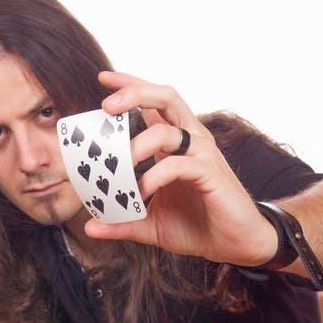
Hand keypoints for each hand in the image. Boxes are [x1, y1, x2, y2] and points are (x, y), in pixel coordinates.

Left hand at [84, 71, 277, 266]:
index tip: (103, 77)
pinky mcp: (210, 172)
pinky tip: (141, 193)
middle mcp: (190, 140)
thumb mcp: (150, 225)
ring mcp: (202, 154)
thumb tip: (90, 227)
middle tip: (106, 106)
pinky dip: (153, 177)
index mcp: (176, 144)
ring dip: (136, 146)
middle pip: (165, 97)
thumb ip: (122, 222)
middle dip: (134, 93)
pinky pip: (176, 165)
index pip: (153, 104)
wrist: (233, 245)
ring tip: (120, 167)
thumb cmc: (196, 227)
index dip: (130, 86)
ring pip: (167, 129)